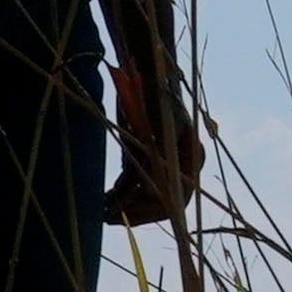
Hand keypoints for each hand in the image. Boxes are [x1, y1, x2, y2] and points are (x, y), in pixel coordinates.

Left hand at [105, 53, 201, 225]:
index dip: (154, 209)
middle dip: (136, 212)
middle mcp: (179, 165)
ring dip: (123, 205)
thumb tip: (153, 189)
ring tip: (100, 212)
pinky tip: (103, 200)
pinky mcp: (142, 158)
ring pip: (143, 195)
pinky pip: (132, 184)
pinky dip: (118, 194)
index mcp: (191, 157)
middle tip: (109, 217)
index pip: (179, 196)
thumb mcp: (158, 123)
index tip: (129, 212)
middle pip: (162, 201)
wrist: (147, 74)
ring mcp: (160, 162)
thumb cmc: (156, 95)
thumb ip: (157, 153)